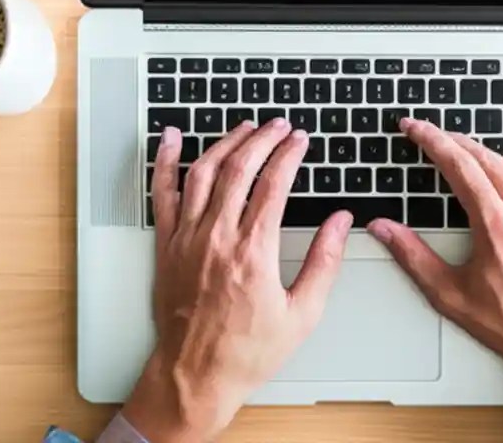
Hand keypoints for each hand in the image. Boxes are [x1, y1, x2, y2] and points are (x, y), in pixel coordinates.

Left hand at [122, 118, 352, 442]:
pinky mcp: (166, 246)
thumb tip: (340, 223)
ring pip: (204, 172)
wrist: (194, 376)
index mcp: (253, 252)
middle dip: (263, 139)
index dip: (289, 155)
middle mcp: (217, 238)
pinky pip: (162, 193)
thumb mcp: (302, 313)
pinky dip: (166, 161)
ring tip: (244, 127)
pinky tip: (172, 139)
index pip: (274, 184)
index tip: (300, 141)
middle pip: (240, 169)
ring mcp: (187, 238)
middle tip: (279, 126)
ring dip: (226, 142)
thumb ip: (324, 262)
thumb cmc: (246, 352)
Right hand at [367, 118, 502, 442]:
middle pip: (489, 158)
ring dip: (502, 160)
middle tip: (441, 140)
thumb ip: (413, 256)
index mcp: (496, 224)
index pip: (458, 165)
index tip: (416, 128)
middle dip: (459, 143)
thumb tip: (384, 228)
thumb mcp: (450, 294)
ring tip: (485, 167)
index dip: (432, 140)